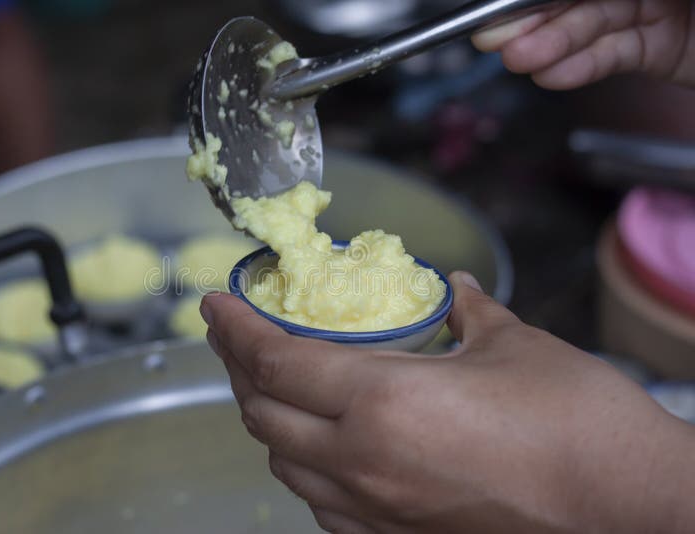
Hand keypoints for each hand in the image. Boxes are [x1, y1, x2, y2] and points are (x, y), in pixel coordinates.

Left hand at [200, 274, 694, 533]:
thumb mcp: (515, 346)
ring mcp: (374, 513)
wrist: (630, 514)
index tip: (215, 305)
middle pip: (262, 416)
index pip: (275, 362)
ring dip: (268, 421)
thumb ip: (470, 314)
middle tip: (242, 338)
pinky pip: (321, 505)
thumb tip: (455, 292)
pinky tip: (325, 449)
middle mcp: (363, 463)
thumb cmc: (579, 427)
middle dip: (240, 371)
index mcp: (383, 402)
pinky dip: (306, 468)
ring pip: (284, 466)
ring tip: (278, 388)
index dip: (235, 329)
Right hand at [472, 0, 694, 88]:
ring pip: (590, 23)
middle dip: (532, 15)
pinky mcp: (661, 44)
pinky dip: (580, 66)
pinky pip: (613, 53)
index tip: (495, 5)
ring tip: (516, 59)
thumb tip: (555, 0)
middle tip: (492, 34)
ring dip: (549, 44)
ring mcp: (654, 6)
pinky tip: (551, 75)